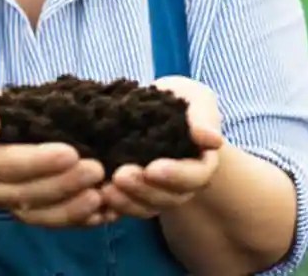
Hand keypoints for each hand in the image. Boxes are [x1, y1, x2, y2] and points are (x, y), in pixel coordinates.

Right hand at [0, 76, 108, 227]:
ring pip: (37, 213)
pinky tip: (103, 213)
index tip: (71, 152)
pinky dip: (75, 219)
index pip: (4, 163)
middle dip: (63, 184)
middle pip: (24, 193)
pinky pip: (46, 220)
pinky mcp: (19, 208)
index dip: (37, 161)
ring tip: (103, 197)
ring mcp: (2, 201)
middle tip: (97, 170)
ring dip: (72, 209)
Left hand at [98, 76, 224, 219]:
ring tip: (105, 190)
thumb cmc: (178, 100)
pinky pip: (126, 208)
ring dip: (126, 201)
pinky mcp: (133, 195)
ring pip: (146, 207)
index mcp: (200, 163)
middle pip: (168, 197)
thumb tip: (212, 140)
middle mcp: (181, 185)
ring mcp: (156, 193)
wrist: (150, 108)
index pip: (195, 177)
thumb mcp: (195, 98)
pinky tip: (96, 195)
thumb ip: (203, 116)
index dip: (175, 176)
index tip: (153, 169)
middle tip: (120, 177)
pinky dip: (112, 206)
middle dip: (144, 190)